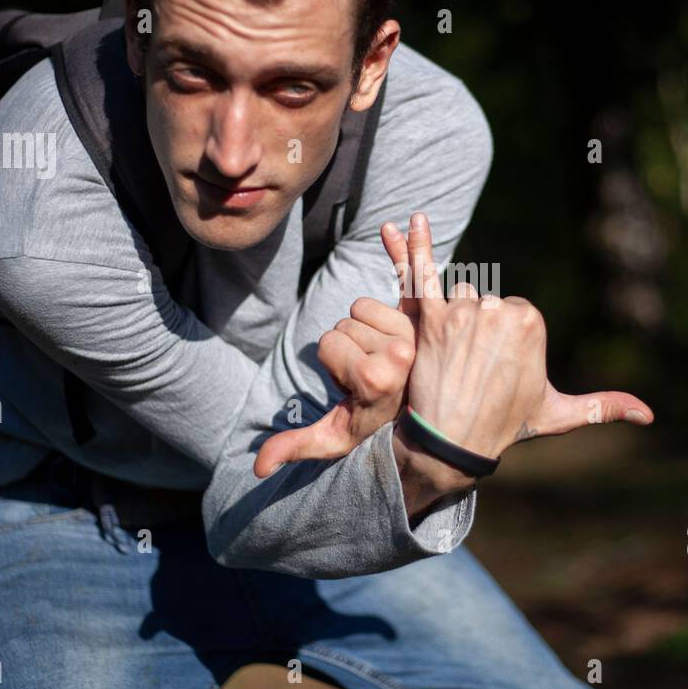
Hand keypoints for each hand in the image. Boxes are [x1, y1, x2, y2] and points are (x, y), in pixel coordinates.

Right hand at [253, 223, 416, 477]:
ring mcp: (418, 329)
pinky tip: (406, 221)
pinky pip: (413, 273)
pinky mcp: (427, 314)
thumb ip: (297, 447)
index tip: (353, 384)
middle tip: (375, 370)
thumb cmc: (375, 424)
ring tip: (392, 355)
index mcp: (376, 376)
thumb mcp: (336, 438)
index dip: (332, 361)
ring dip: (369, 327)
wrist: (430, 422)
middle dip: (350, 343)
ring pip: (366, 305)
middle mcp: (402, 350)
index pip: (328, 342)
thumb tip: (258, 466)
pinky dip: (409, 246)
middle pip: (347, 321)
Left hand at [398, 211, 653, 478]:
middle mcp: (499, 310)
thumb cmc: (507, 424)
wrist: (453, 441)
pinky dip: (414, 247)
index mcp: (532, 320)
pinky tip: (411, 220)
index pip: (514, 311)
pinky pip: (421, 275)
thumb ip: (602, 406)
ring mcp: (464, 312)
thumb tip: (650, 414)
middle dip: (480, 331)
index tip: (498, 367)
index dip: (504, 340)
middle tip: (474, 369)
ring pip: (460, 298)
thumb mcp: (559, 413)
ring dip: (455, 320)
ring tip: (452, 356)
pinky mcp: (432, 317)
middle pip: (487, 303)